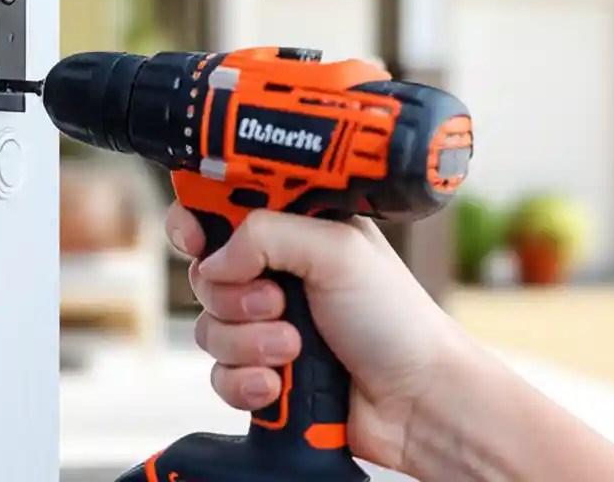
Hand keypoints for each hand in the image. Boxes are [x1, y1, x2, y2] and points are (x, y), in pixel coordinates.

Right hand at [166, 204, 472, 471]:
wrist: (416, 401)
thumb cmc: (397, 320)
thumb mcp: (337, 250)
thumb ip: (265, 234)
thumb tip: (215, 261)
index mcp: (292, 231)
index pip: (220, 211)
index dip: (196, 223)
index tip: (197, 241)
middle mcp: (273, 275)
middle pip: (204, 276)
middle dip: (235, 296)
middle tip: (279, 302)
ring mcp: (265, 326)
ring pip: (209, 329)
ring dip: (249, 342)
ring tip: (295, 348)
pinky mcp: (261, 372)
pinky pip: (218, 375)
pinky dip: (246, 381)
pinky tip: (279, 384)